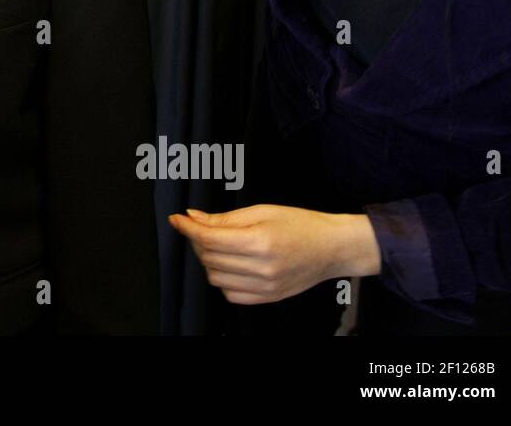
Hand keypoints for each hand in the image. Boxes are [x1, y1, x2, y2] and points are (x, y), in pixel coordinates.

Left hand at [168, 205, 380, 303]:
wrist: (332, 248)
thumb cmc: (301, 224)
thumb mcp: (262, 211)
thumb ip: (225, 218)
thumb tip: (194, 217)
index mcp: (260, 241)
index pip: (209, 238)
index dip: (188, 227)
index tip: (177, 219)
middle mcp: (262, 268)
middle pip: (209, 258)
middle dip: (198, 241)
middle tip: (202, 228)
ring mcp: (266, 286)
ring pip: (215, 278)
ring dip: (209, 261)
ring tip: (219, 246)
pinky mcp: (268, 298)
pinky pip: (231, 294)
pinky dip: (223, 280)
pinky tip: (231, 266)